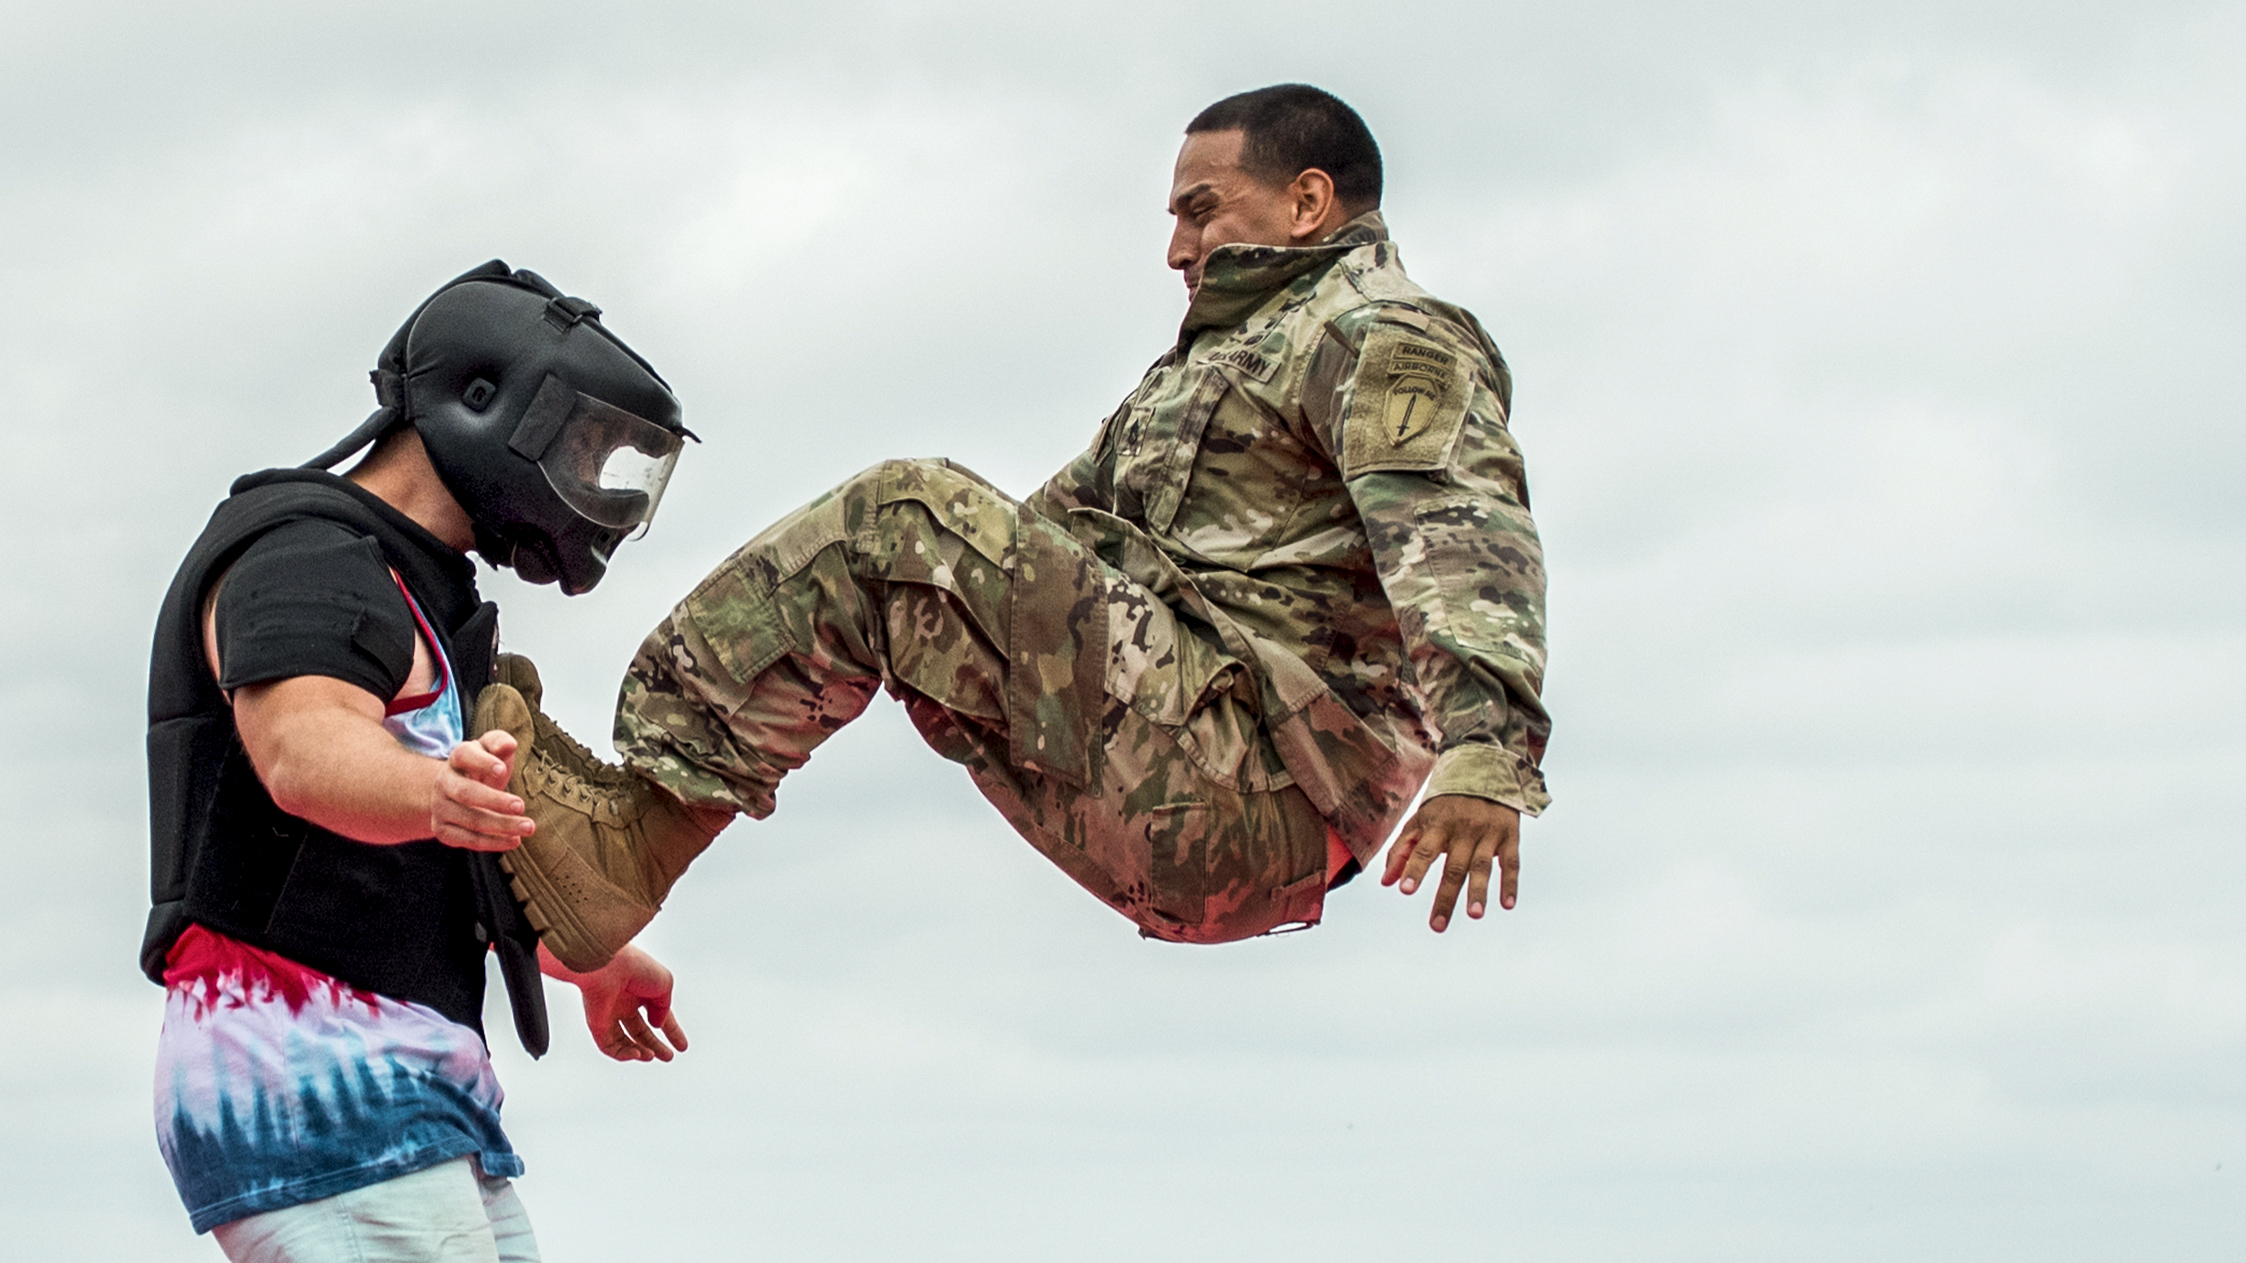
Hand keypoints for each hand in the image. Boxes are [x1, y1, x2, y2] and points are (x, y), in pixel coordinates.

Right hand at [432, 730, 533, 851]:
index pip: (464, 756)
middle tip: (521, 806)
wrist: (457, 791)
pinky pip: (468, 839)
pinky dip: (492, 842)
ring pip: (470, 820)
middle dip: (495, 801)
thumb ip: (499, 742)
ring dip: (501, 826)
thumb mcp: (491, 749)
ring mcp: (440, 808)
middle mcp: (443, 783)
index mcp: (456, 758)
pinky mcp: (443, 830)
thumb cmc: (483, 767)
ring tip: (528, 827)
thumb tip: (509, 744)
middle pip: (466, 793)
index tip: (502, 770)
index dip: (482, 762)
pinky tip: (514, 840)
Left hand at [543, 943, 688, 1062]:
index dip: (671, 1030)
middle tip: (668, 1057)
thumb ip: (665, 1007)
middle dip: (654, 1045)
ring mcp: (609, 1014)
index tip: (682, 1046)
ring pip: (624, 1041)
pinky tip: (637, 1053)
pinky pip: (609, 1046)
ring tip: (652, 1056)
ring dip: (640, 1052)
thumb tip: (657, 1024)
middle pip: (640, 1031)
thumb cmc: (636, 968)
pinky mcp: (596, 1024)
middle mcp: (624, 1003)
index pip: (658, 1014)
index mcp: (640, 990)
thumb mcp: (665, 983)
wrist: (610, 967)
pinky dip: (624, 1054)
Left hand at [1381, 794, 1520, 931]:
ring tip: (1474, 915)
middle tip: (1436, 926)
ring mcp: (1488, 833)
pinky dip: (1510, 884)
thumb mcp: (1420, 820)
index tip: (1405, 890)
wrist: (1485, 770)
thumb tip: (1386, 883)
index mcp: (1437, 825)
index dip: (1414, 869)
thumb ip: (1402, 850)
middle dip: (1445, 897)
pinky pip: (1511, 862)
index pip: (1423, 850)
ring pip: (1482, 866)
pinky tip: (1507, 904)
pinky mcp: (1509, 836)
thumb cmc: (1446, 804)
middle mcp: (1463, 830)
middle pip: (1453, 867)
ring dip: (1478, 891)